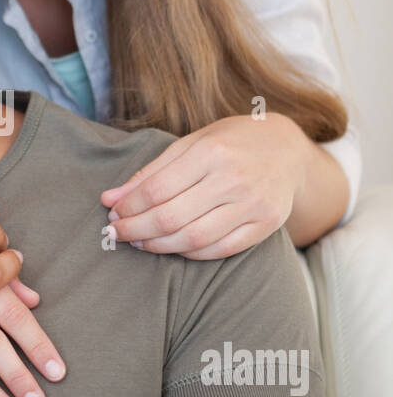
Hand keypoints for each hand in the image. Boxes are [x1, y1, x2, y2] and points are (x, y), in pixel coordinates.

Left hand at [101, 114, 304, 258]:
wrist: (287, 148)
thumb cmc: (230, 142)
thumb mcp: (191, 143)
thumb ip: (151, 171)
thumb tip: (110, 199)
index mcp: (211, 152)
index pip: (157, 189)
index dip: (129, 206)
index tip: (112, 213)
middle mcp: (234, 179)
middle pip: (171, 217)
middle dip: (136, 229)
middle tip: (116, 233)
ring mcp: (253, 205)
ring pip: (193, 239)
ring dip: (158, 245)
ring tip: (140, 241)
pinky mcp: (266, 225)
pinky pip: (219, 250)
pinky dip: (189, 253)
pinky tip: (172, 246)